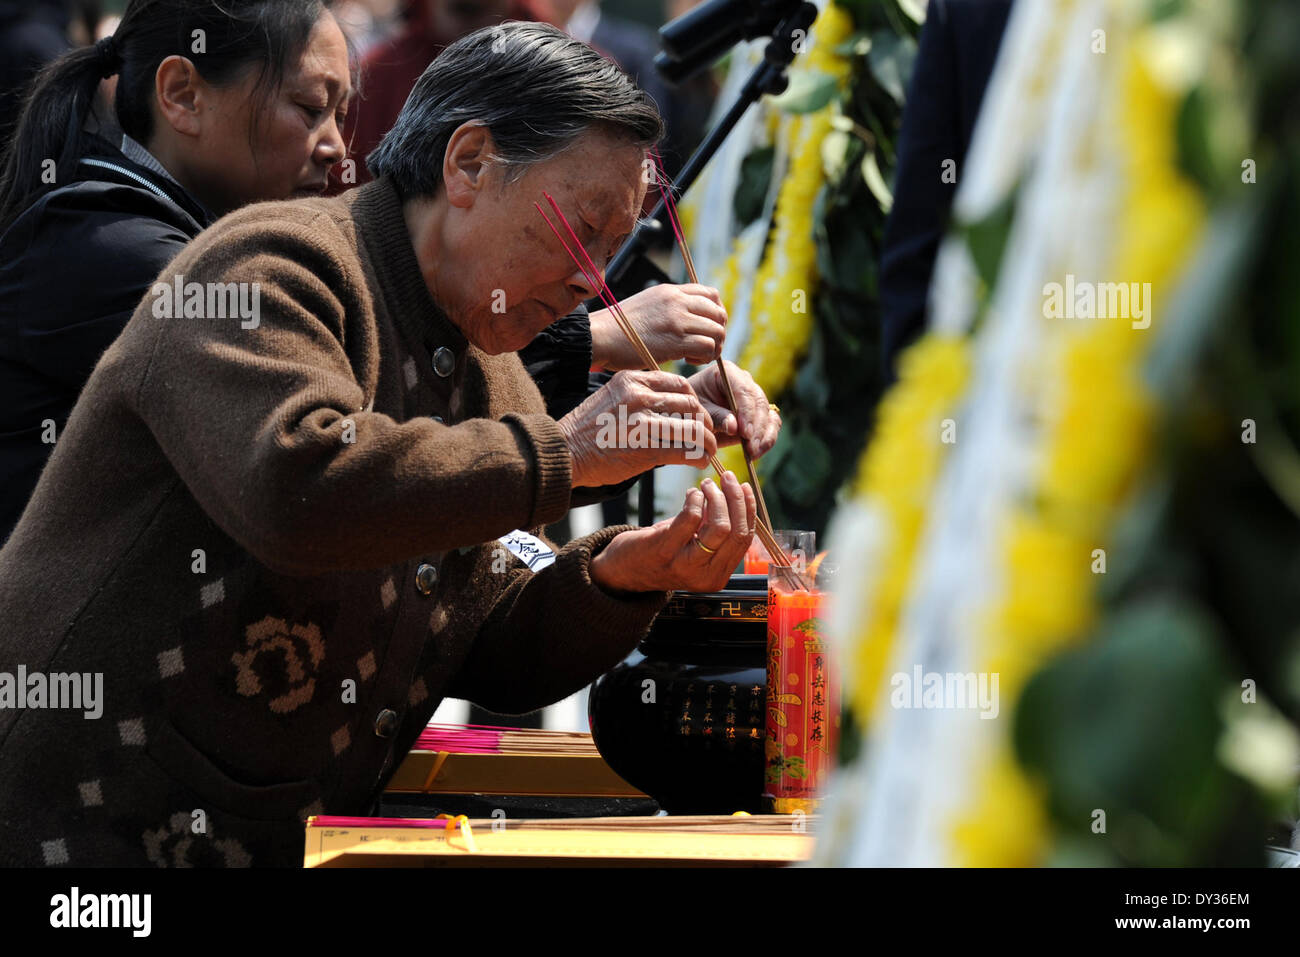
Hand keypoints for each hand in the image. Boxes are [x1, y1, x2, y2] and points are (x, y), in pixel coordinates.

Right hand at [558, 370, 717, 487]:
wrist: (562, 452)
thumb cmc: (588, 431)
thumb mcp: (614, 399)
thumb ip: (643, 398)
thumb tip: (678, 411)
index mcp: (633, 380)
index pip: (680, 384)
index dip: (695, 402)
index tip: (697, 417)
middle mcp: (639, 396)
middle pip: (692, 403)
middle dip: (704, 422)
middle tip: (706, 436)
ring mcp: (642, 421)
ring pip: (694, 427)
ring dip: (707, 442)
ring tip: (707, 452)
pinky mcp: (644, 448)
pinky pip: (685, 450)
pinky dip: (699, 457)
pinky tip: (699, 462)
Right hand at [590, 284, 727, 369]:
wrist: (599, 337)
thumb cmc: (618, 329)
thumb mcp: (646, 306)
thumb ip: (667, 308)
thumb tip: (685, 320)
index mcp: (671, 291)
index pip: (711, 294)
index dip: (715, 313)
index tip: (705, 328)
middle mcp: (677, 301)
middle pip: (719, 313)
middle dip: (717, 332)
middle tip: (704, 346)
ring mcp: (678, 319)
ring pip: (717, 330)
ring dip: (712, 347)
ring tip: (695, 356)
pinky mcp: (676, 340)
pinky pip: (708, 347)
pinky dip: (705, 357)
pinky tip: (689, 360)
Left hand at [591, 472, 756, 593]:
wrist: (624, 570)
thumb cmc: (664, 552)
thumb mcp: (696, 546)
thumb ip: (716, 529)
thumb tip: (736, 496)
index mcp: (718, 576)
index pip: (745, 539)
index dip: (748, 509)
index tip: (745, 487)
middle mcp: (705, 576)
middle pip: (736, 532)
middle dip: (735, 499)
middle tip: (727, 478)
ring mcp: (685, 565)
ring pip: (719, 526)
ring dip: (716, 497)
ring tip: (707, 484)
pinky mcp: (664, 550)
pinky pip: (690, 517)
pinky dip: (695, 498)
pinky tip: (691, 492)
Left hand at [687, 360, 780, 458]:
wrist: (690, 415)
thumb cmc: (691, 409)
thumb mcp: (697, 412)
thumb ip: (716, 417)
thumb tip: (734, 427)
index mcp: (728, 373)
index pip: (744, 390)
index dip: (747, 412)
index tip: (745, 433)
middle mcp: (745, 382)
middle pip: (759, 403)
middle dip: (757, 427)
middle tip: (751, 448)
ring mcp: (754, 398)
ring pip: (769, 415)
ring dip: (765, 436)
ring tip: (754, 453)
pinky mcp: (759, 414)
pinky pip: (771, 425)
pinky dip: (766, 439)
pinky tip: (756, 453)